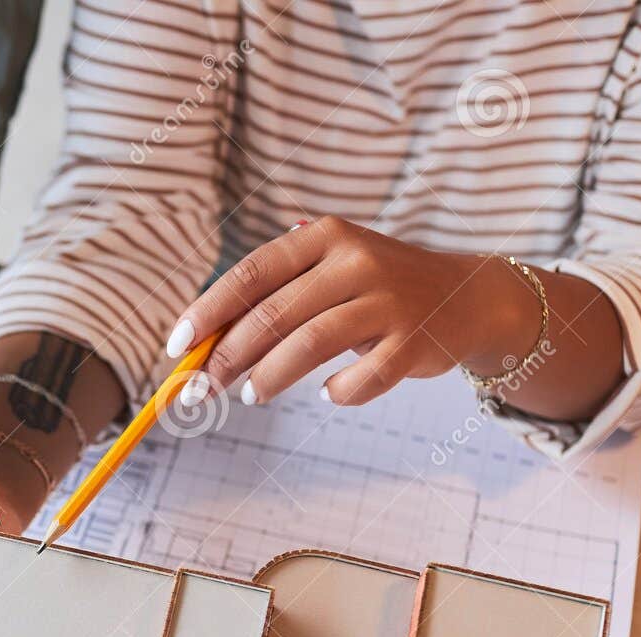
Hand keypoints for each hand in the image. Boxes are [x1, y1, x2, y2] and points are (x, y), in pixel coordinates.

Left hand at [168, 217, 538, 406]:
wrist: (465, 296)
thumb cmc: (374, 290)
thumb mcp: (326, 273)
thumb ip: (274, 296)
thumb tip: (202, 341)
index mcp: (323, 238)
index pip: (249, 274)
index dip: (206, 312)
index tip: (175, 347)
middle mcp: (355, 261)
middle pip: (271, 314)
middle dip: (226, 358)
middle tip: (199, 389)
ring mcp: (388, 301)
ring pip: (308, 345)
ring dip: (269, 378)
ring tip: (250, 395)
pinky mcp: (414, 342)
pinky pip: (361, 380)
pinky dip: (339, 394)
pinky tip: (330, 394)